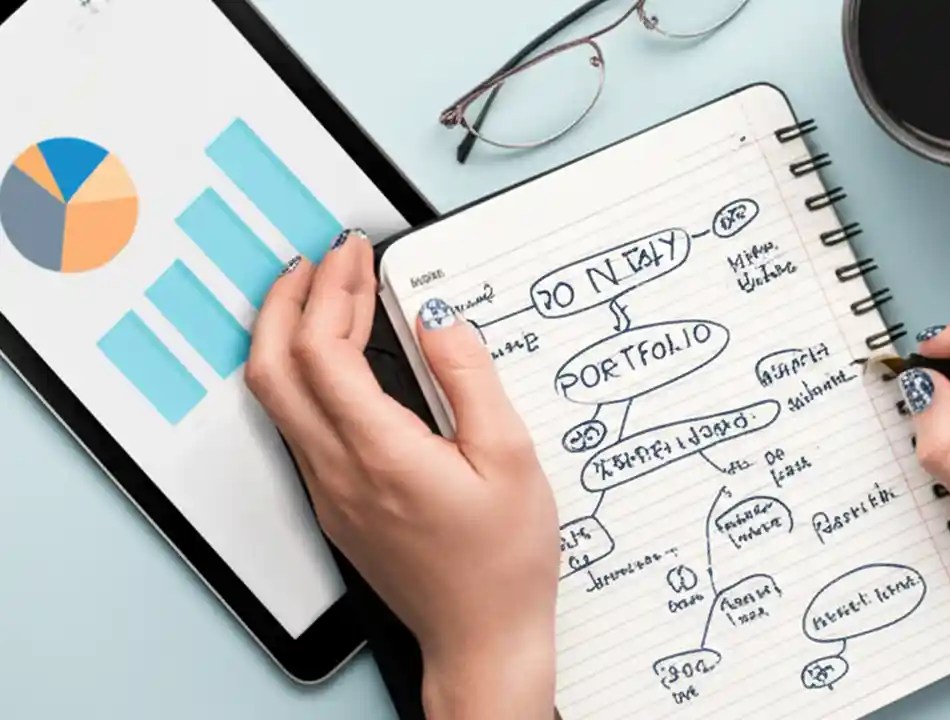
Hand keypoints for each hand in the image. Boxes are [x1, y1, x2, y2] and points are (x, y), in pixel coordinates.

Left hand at [245, 231, 559, 719]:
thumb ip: (470, 378)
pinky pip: (298, 423)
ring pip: (276, 397)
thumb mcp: (511, 458)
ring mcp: (328, 491)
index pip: (321, 351)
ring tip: (323, 295)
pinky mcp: (335, 504)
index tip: (354, 255)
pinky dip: (306, 372)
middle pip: (273, 368)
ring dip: (290, 334)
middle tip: (323, 261)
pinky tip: (337, 357)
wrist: (482, 639)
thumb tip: (439, 319)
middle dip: (289, 300)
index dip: (330, 290)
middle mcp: (338, 472)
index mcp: (381, 455)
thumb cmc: (503, 564)